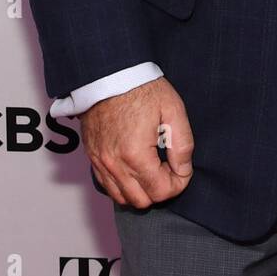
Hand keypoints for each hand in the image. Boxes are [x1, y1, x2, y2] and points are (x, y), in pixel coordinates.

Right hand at [81, 77, 193, 207]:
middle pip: (142, 201)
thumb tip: (183, 170)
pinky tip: (135, 168)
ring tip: (152, 167)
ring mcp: (100, 163)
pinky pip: (108, 187)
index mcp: (135, 155)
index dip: (179, 183)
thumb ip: (182, 145)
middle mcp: (114, 164)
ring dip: (142, 190)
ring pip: (123, 198)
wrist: (109, 74)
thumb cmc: (141, 89)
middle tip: (169, 168)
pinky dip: (123, 185)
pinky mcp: (93, 158)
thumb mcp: (173, 110)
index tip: (182, 168)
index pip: (162, 191)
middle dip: (161, 189)